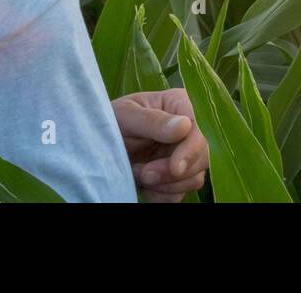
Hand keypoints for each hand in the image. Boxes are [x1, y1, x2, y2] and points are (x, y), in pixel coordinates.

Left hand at [112, 88, 209, 202]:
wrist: (97, 146)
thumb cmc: (110, 121)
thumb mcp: (125, 116)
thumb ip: (152, 121)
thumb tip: (184, 126)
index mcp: (179, 104)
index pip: (199, 128)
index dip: (191, 151)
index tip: (175, 168)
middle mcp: (188, 129)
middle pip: (203, 156)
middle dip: (174, 172)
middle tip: (145, 174)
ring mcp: (184, 154)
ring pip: (194, 178)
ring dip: (166, 185)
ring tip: (139, 174)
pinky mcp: (177, 177)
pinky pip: (181, 194)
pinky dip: (163, 195)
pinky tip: (146, 187)